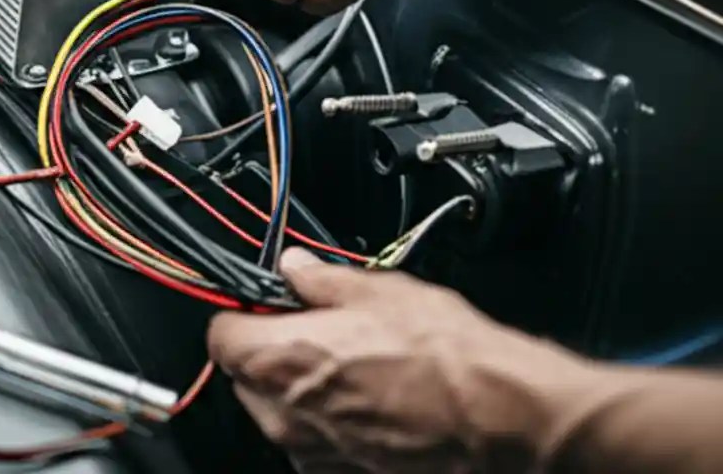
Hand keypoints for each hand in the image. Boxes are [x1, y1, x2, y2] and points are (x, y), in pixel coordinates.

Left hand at [207, 249, 602, 473]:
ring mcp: (312, 454)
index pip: (220, 334)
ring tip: (359, 367)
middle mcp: (283, 416)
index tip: (268, 305)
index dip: (243, 314)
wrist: (502, 421)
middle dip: (272, 354)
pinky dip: (334, 424)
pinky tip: (377, 401)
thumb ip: (320, 281)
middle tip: (319, 332)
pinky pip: (318, 443)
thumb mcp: (379, 292)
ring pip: (282, 414)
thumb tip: (295, 268)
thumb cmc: (445, 358)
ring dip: (303, 391)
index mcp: (277, 360)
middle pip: (247, 377)